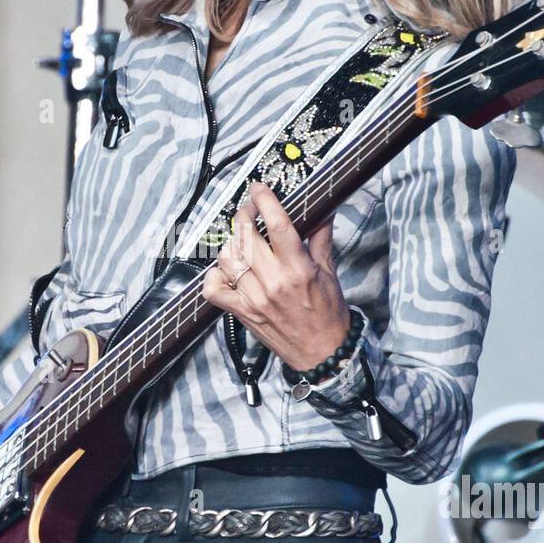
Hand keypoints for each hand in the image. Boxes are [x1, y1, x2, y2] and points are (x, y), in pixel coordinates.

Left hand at [201, 181, 350, 372]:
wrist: (323, 353)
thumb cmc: (328, 315)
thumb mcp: (329, 273)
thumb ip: (320, 239)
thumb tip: (323, 211)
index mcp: (298, 269)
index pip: (277, 225)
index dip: (265, 201)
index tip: (259, 189)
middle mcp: (273, 282)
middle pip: (246, 237)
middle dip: (244, 216)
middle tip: (250, 212)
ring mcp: (253, 298)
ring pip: (227, 258)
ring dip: (232, 243)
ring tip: (242, 242)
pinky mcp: (242, 312)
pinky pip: (214, 290)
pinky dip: (214, 276)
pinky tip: (227, 270)